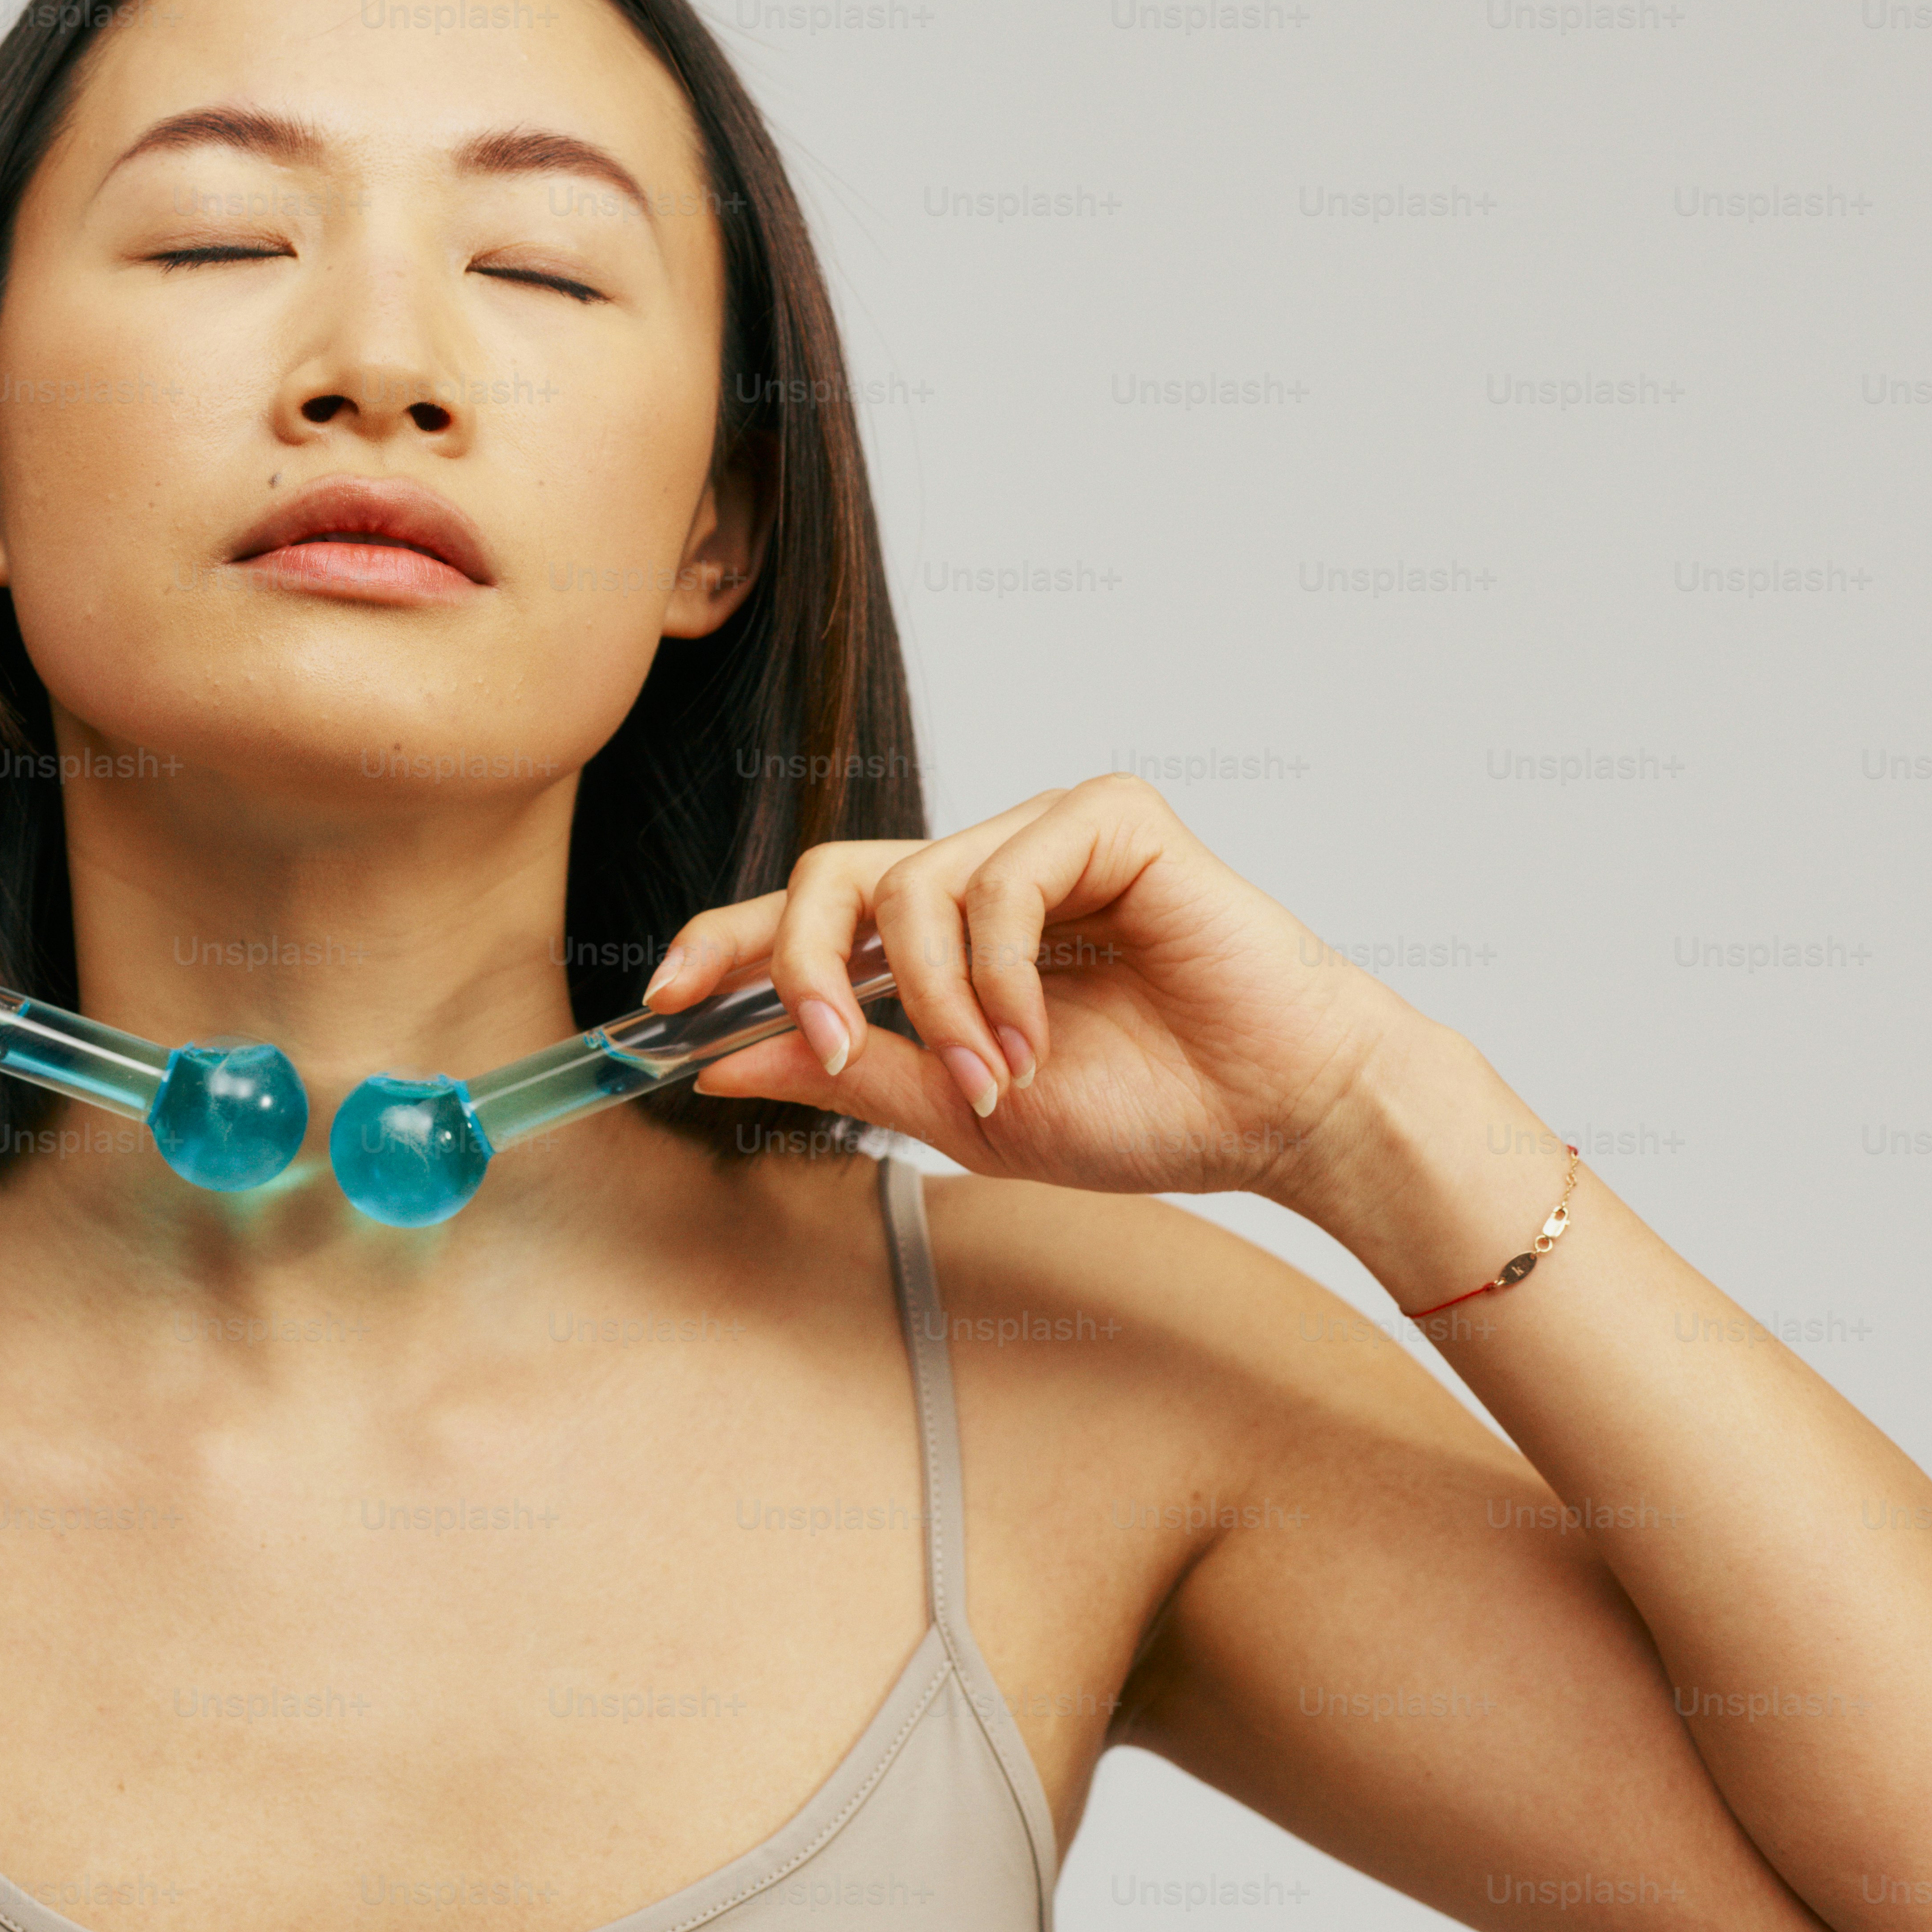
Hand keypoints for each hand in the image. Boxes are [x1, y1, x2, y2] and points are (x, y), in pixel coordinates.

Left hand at [663, 774, 1437, 1206]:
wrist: (1273, 1112)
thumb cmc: (1143, 1109)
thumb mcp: (961, 1114)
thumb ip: (850, 1074)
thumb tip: (721, 1059)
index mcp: (944, 937)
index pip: (806, 915)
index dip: (724, 943)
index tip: (658, 998)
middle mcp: (983, 870)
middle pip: (829, 874)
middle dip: (802, 963)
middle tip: (830, 1047)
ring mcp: (1043, 835)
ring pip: (910, 885)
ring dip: (935, 1003)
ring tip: (996, 1078)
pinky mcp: (1107, 817)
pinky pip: (1000, 876)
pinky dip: (1000, 973)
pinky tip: (1040, 1035)